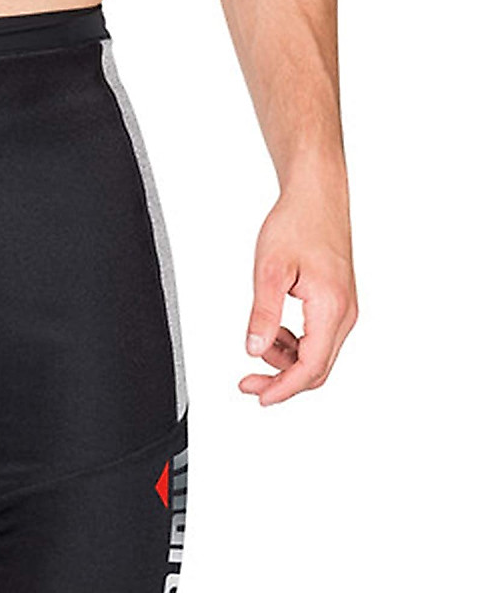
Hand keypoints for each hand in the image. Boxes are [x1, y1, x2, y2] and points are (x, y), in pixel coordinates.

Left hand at [240, 188, 356, 405]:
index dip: (283, 388)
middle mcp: (344, 314)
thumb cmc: (296, 225)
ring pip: (317, 355)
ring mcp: (343, 309)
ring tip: (254, 352)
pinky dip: (293, 346)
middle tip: (247, 383)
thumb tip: (254, 350)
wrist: (316, 196)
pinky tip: (271, 336)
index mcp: (331, 309)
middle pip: (317, 368)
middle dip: (282, 382)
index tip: (259, 396)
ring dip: (285, 362)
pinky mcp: (337, 303)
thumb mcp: (269, 271)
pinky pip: (318, 339)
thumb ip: (263, 314)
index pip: (310, 367)